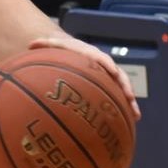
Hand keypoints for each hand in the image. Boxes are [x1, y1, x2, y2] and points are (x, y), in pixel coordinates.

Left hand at [26, 34, 141, 119]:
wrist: (69, 49)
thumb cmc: (60, 49)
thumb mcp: (51, 45)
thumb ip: (44, 45)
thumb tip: (31, 44)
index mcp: (90, 54)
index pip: (100, 57)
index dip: (106, 64)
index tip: (112, 71)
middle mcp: (102, 64)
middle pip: (117, 74)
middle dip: (124, 85)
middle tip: (129, 97)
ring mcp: (106, 76)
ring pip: (121, 88)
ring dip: (129, 101)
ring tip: (135, 115)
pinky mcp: (106, 86)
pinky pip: (117, 97)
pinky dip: (124, 108)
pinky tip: (130, 123)